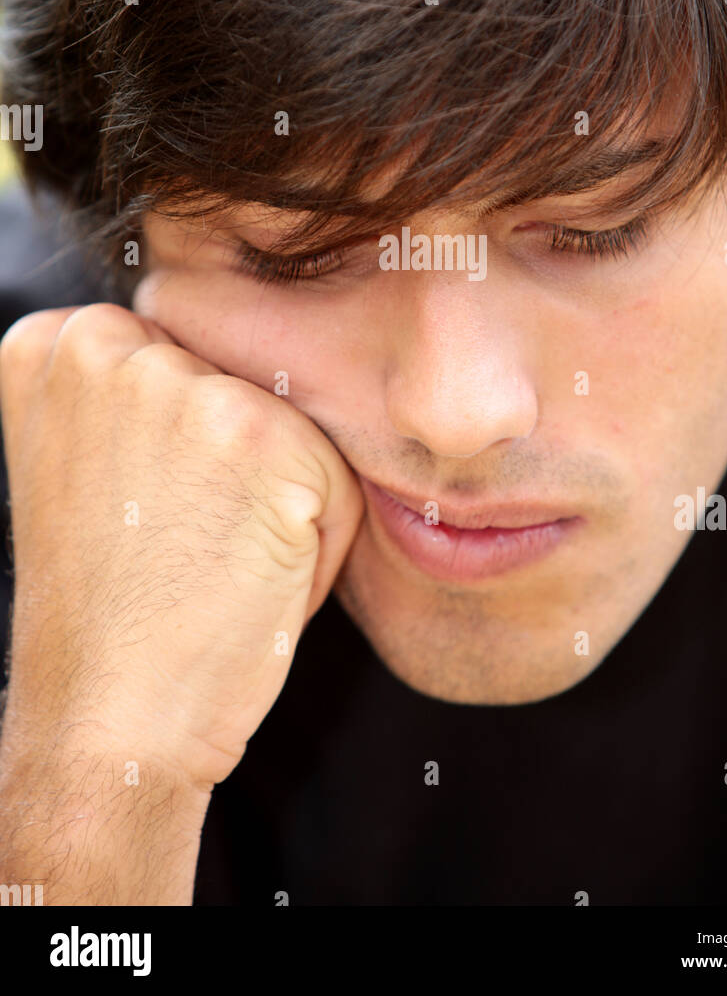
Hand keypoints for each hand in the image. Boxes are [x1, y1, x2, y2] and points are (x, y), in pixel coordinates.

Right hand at [0, 303, 363, 790]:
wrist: (110, 719)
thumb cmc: (117, 606)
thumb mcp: (96, 462)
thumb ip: (147, 389)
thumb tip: (259, 346)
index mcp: (53, 343)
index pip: (183, 355)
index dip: (185, 449)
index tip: (141, 513)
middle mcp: (102, 342)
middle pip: (239, 379)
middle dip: (238, 462)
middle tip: (180, 542)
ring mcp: (178, 381)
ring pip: (293, 423)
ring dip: (283, 494)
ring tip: (215, 558)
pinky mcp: (254, 431)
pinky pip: (338, 474)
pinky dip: (322, 536)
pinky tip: (254, 576)